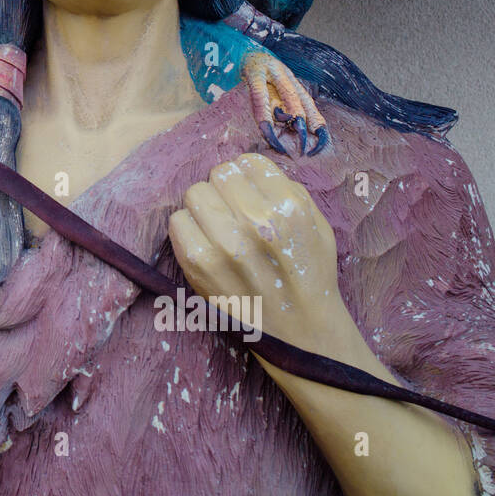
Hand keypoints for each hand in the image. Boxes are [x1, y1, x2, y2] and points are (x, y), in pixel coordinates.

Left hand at [167, 152, 350, 352]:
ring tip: (217, 225)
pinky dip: (188, 228)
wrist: (300, 333)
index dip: (247, 175)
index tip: (248, 191)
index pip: (248, 162)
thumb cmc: (309, 275)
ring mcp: (224, 244)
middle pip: (218, 174)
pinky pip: (177, 222)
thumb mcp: (318, 225)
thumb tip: (249, 168)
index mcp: (288, 208)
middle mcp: (256, 222)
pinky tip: (204, 241)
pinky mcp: (198, 264)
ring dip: (204, 206)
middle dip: (225, 189)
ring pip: (194, 193)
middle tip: (232, 209)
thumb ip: (288, 190)